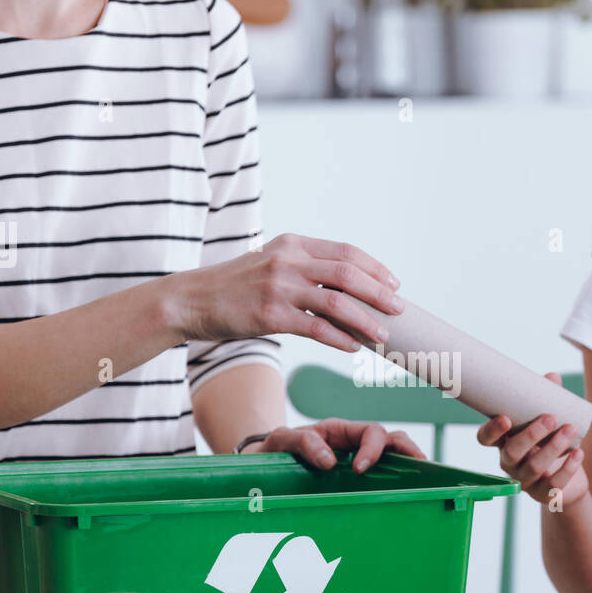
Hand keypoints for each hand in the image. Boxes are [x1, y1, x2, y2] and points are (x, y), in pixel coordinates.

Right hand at [180, 234, 402, 352]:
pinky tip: (353, 347)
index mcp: (292, 244)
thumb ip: (303, 268)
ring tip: (382, 334)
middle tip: (399, 308)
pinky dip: (340, 338)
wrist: (192, 300)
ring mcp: (279, 287)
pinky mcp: (270, 315)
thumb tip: (343, 288)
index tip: (394, 284)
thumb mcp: (270, 263)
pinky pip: (316, 328)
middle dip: (380, 292)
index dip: (375, 268)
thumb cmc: (235, 286)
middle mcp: (288, 261)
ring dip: (366, 319)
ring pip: (338, 302)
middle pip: (349, 273)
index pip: (346, 251)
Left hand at [246, 418, 426, 471]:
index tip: (361, 470)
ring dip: (409, 464)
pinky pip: (381, 479)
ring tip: (424, 480)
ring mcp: (356, 463)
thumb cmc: (273, 451)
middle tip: (418, 467)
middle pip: (392, 440)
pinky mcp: (355, 482)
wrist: (260, 468)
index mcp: (340, 431)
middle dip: (408, 450)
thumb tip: (329, 461)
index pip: (371, 431)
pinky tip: (406, 497)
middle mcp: (353, 445)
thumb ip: (302, 442)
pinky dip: (397, 483)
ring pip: (393, 457)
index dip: (373, 448)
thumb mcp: (281, 440)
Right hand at [476, 372, 588, 506]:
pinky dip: (567, 468)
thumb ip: (547, 399)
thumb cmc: (550, 444)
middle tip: (550, 418)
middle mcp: (510, 463)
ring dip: (553, 447)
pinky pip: (553, 485)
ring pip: (534, 467)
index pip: (485, 439)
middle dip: (531, 435)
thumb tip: (552, 377)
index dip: (491, 431)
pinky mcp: (543, 494)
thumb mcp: (547, 422)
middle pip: (512, 452)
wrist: (568, 480)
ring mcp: (525, 481)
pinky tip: (579, 454)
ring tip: (571, 429)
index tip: (505, 418)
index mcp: (503, 442)